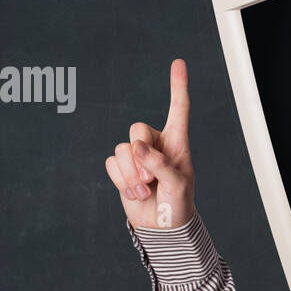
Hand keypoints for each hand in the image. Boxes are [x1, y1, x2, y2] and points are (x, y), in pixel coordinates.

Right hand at [105, 59, 194, 228]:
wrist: (163, 228)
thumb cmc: (179, 205)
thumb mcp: (178, 185)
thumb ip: (160, 165)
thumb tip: (137, 148)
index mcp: (177, 142)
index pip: (178, 109)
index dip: (177, 86)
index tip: (178, 63)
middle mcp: (155, 144)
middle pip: (136, 128)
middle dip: (140, 156)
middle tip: (151, 180)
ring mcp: (137, 157)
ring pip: (122, 150)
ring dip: (131, 175)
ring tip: (146, 191)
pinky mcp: (122, 169)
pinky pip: (112, 164)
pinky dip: (121, 182)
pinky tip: (135, 194)